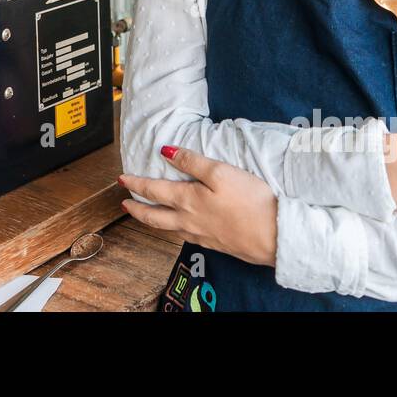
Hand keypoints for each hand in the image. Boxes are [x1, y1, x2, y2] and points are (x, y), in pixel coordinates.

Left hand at [119, 145, 277, 266]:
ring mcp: (200, 235)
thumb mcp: (220, 172)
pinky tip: (178, 227)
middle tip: (124, 204)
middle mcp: (188, 220)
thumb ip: (192, 162)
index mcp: (188, 200)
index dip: (135, 184)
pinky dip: (173, 229)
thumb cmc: (250, 201)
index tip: (122, 179)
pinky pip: (184, 236)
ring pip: (167, 228)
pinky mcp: (214, 244)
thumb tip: (166, 152)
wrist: (273, 237)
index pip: (153, 190)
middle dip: (136, 209)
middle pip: (153, 216)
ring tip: (145, 214)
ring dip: (152, 220)